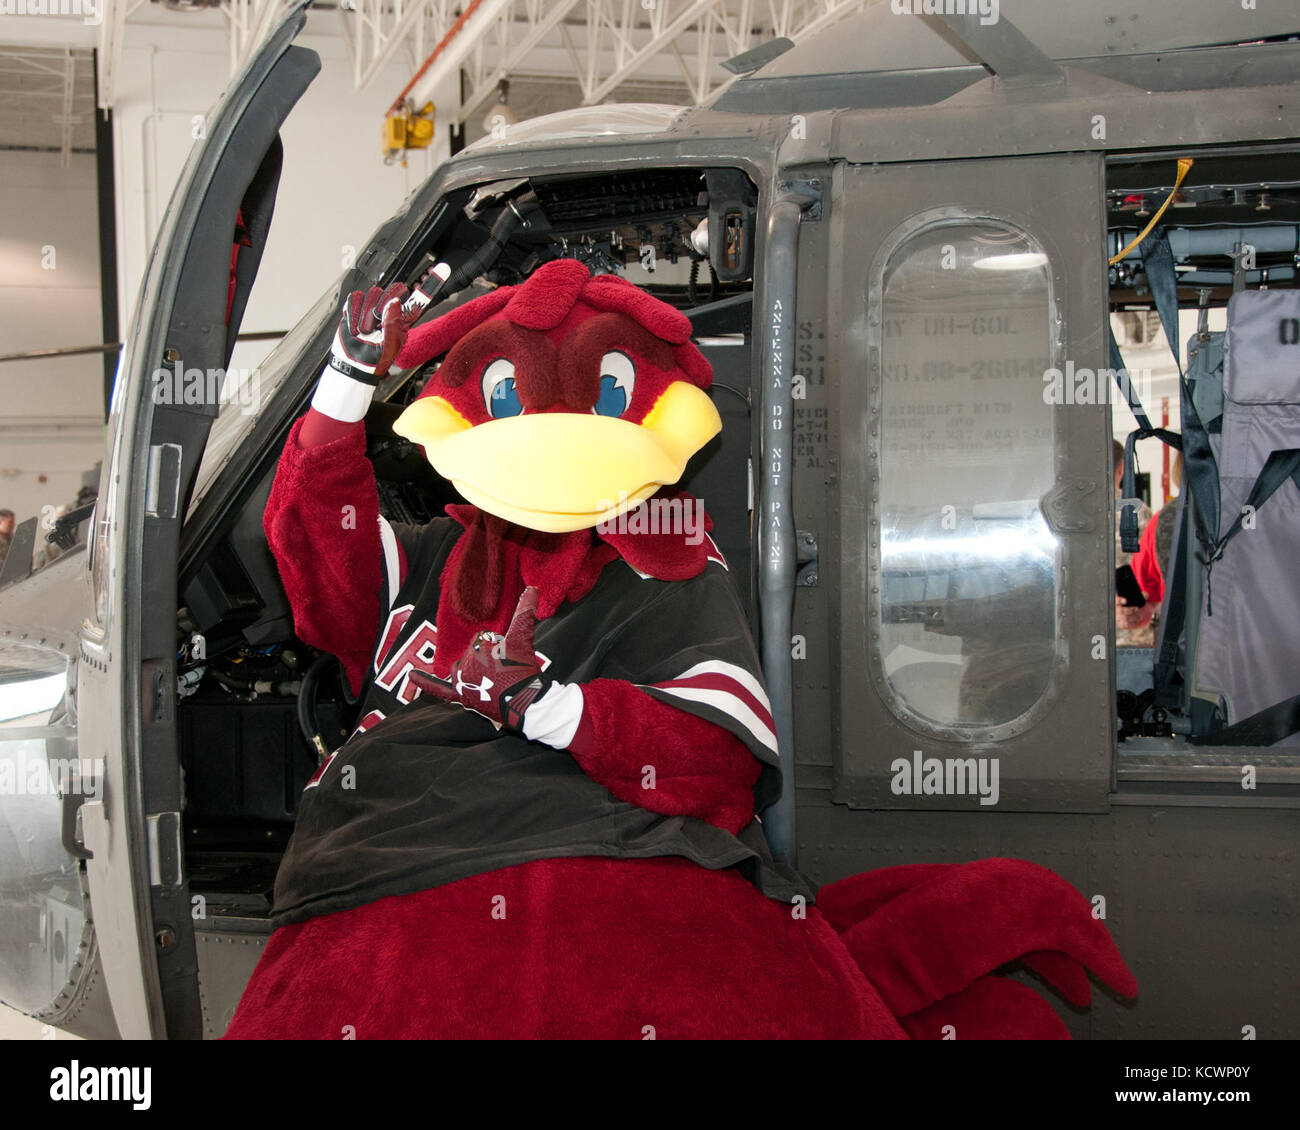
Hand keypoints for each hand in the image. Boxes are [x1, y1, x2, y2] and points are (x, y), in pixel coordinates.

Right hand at [329, 282, 411, 382]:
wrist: (353, 365)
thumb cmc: (375, 359)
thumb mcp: (390, 346)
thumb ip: (393, 324)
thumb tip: (395, 302)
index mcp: (400, 320)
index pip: (408, 299)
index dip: (411, 292)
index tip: (414, 285)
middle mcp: (386, 311)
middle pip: (386, 292)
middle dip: (379, 308)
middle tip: (376, 325)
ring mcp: (370, 309)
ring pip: (370, 294)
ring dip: (365, 314)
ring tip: (364, 331)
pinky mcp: (354, 309)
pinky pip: (354, 298)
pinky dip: (353, 313)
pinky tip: (354, 327)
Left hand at [409, 587, 549, 729]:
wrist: (524, 703)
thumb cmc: (523, 670)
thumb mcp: (523, 639)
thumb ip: (525, 613)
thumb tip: (533, 588)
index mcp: (477, 647)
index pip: (483, 640)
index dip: (499, 649)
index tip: (511, 660)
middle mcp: (465, 663)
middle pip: (473, 654)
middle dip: (489, 661)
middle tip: (506, 672)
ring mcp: (461, 680)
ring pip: (460, 668)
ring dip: (471, 669)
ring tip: (491, 678)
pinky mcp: (460, 696)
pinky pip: (438, 689)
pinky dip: (424, 682)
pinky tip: (411, 676)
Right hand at [1115, 594, 1153, 630]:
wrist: (1135, 613)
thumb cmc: (1135, 603)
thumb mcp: (1139, 598)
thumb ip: (1142, 596)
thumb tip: (1146, 595)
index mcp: (1118, 601)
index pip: (1116, 600)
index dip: (1119, 600)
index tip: (1126, 601)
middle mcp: (1115, 609)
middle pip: (1120, 610)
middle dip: (1129, 609)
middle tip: (1137, 608)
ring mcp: (1117, 617)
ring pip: (1123, 618)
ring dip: (1132, 617)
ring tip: (1140, 617)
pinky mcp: (1120, 623)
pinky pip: (1124, 625)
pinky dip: (1132, 623)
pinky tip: (1137, 621)